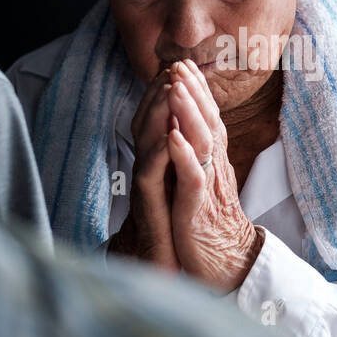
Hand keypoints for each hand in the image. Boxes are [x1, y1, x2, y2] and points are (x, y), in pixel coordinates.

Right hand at [109, 68, 179, 271]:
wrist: (166, 269)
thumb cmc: (177, 229)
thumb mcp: (183, 187)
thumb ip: (184, 160)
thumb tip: (191, 134)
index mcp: (159, 163)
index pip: (159, 119)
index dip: (167, 92)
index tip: (182, 66)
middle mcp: (148, 169)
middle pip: (147, 122)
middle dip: (159, 92)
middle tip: (173, 67)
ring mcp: (145, 186)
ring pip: (146, 140)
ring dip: (157, 112)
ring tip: (169, 86)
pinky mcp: (148, 204)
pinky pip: (152, 172)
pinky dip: (161, 151)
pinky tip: (171, 134)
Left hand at [165, 59, 263, 292]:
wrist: (228, 267)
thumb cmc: (210, 226)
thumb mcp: (203, 185)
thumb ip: (199, 159)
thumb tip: (188, 131)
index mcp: (214, 163)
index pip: (209, 119)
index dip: (198, 92)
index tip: (185, 65)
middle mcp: (215, 169)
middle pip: (209, 122)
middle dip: (194, 91)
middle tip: (181, 64)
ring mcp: (209, 187)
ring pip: (203, 142)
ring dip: (189, 112)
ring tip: (176, 86)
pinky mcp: (200, 209)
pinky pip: (194, 177)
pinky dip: (184, 155)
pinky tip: (174, 136)